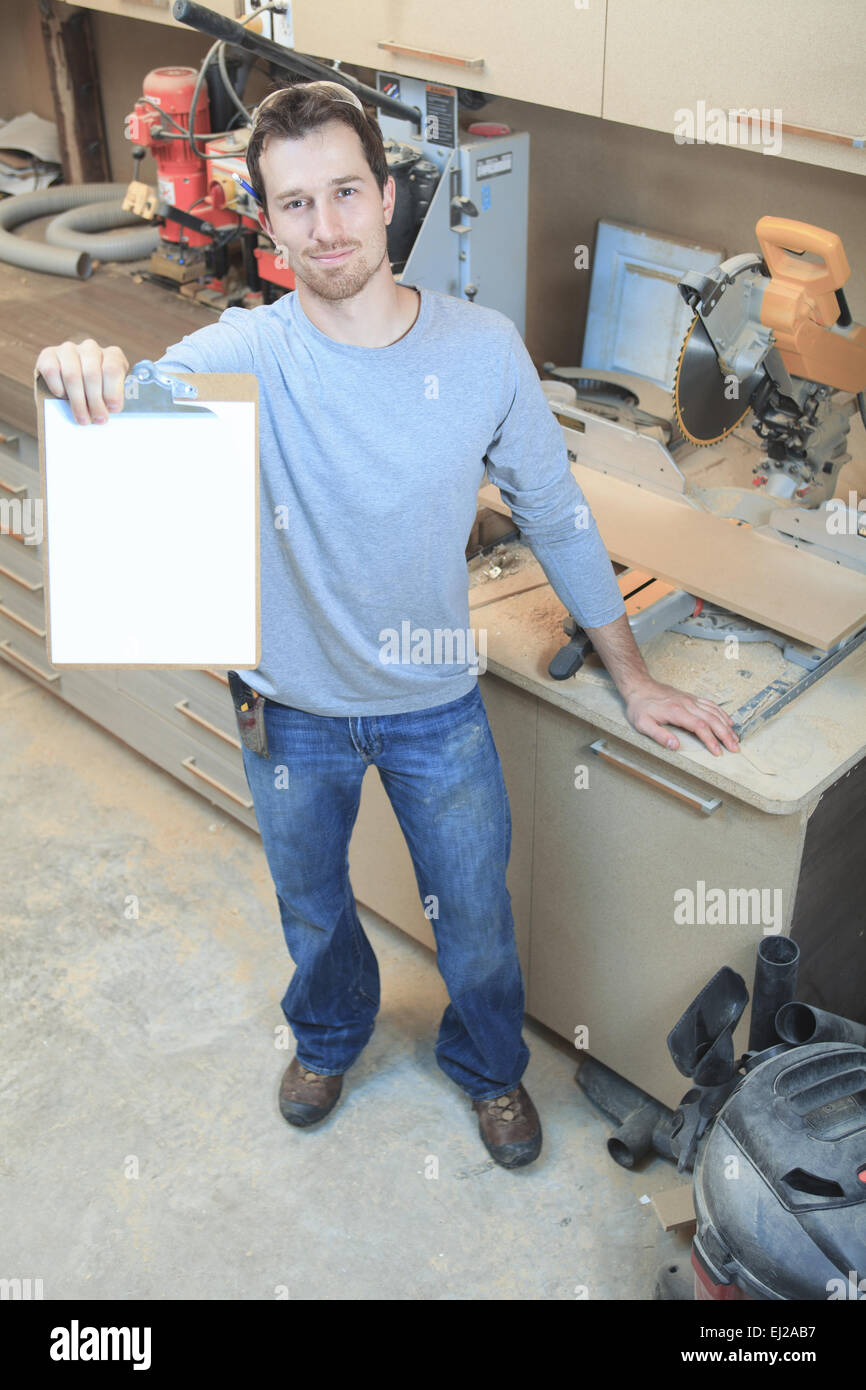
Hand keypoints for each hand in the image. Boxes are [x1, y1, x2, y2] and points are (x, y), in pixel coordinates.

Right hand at [34, 339, 128, 424]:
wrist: (67, 391)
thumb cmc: (94, 397)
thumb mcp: (109, 397)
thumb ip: (111, 401)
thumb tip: (106, 414)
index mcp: (112, 355)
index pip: (113, 369)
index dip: (113, 391)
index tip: (113, 409)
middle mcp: (90, 348)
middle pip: (92, 374)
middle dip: (95, 401)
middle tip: (97, 419)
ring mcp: (68, 349)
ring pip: (72, 375)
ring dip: (78, 401)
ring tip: (82, 418)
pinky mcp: (48, 354)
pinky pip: (52, 370)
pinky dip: (57, 387)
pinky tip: (62, 397)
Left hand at [623, 679, 738, 755]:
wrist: (640, 686)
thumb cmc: (640, 707)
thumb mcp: (642, 723)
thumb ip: (659, 735)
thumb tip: (675, 746)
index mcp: (677, 712)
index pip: (699, 727)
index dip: (710, 740)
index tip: (718, 752)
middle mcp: (687, 704)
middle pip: (712, 719)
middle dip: (725, 735)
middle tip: (734, 748)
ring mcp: (691, 700)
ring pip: (714, 712)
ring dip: (726, 726)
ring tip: (735, 738)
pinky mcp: (691, 698)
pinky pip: (711, 705)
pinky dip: (722, 713)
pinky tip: (728, 721)